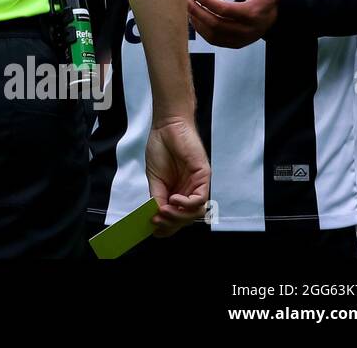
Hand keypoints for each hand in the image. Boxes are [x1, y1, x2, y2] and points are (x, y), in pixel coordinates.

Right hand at [145, 117, 210, 236]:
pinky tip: (174, 199)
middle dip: (170, 223)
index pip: (176, 217)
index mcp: (177, 192)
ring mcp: (198, 185)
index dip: (166, 227)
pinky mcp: (204, 177)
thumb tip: (155, 216)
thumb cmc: (160, 148)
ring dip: (178, 216)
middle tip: (156, 220)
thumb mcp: (154, 178)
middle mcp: (189, 191)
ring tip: (163, 210)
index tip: (153, 229)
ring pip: (194, 213)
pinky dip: (186, 204)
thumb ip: (157, 197)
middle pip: (185, 218)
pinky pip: (200, 199)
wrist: (166, 127)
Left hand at [188, 0, 278, 47]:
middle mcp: (246, 30)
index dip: (208, 2)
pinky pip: (214, 41)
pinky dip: (202, 31)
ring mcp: (240, 39)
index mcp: (253, 14)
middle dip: (198, 12)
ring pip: (213, 35)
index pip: (225, 10)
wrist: (274, 17)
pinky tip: (195, 19)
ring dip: (197, 22)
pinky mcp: (235, 44)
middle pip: (216, 24)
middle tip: (186, 1)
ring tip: (188, 9)